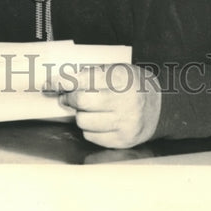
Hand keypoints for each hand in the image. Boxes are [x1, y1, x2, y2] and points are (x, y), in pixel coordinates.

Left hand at [45, 63, 161, 148]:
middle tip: (69, 97)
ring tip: (89, 109)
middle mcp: (124, 101)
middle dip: (70, 99)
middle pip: (82, 102)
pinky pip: (92, 137)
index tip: (51, 83)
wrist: (159, 106)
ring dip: (80, 115)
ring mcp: (125, 123)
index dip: (64, 82)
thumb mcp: (117, 70)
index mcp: (122, 78)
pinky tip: (98, 121)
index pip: (84, 79)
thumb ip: (92, 74)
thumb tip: (61, 82)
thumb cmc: (133, 84)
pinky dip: (90, 129)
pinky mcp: (123, 140)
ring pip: (84, 122)